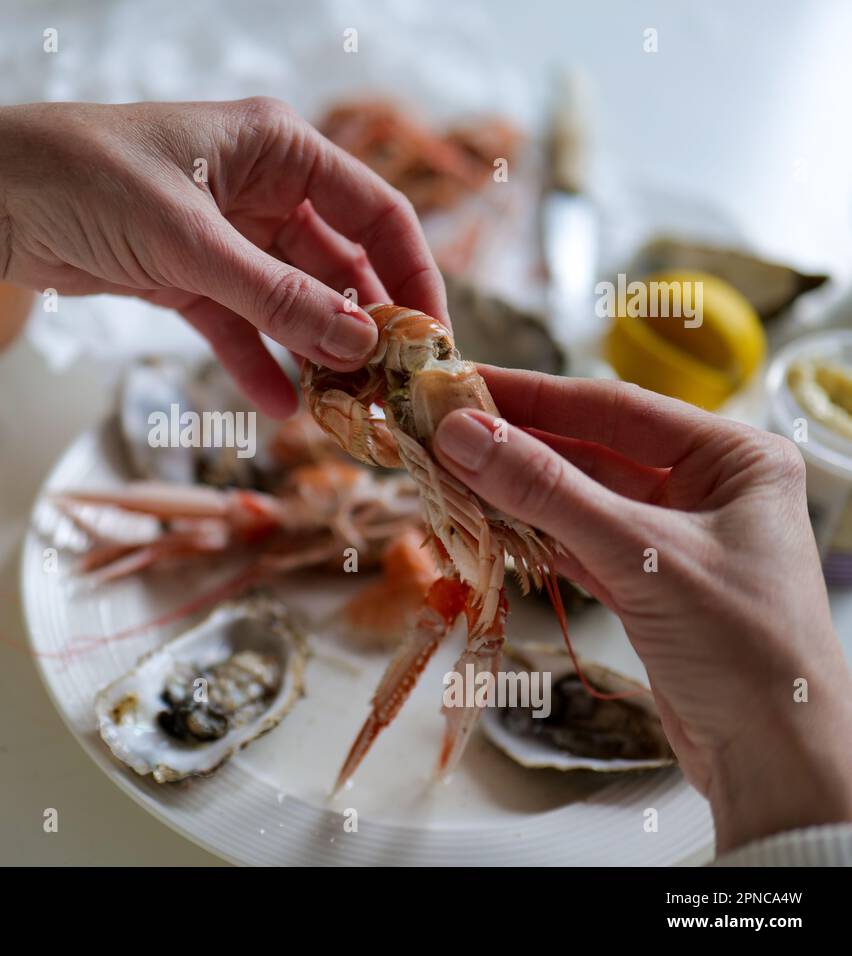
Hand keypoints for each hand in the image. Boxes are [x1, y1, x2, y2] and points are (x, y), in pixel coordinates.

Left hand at [0, 98, 445, 410]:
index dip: (411, 277)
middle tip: (388, 393)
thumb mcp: (194, 243)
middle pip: (338, 266)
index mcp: (280, 149)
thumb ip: (278, 297)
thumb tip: (360, 345)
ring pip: (290, 302)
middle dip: (362, 328)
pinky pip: (237, 325)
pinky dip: (256, 362)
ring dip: (313, 352)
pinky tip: (279, 407)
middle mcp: (262, 188)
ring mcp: (225, 236)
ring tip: (341, 411)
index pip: (376, 214)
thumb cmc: (93, 180)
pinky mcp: (186, 276)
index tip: (431, 340)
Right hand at [432, 367, 851, 851]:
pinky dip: (531, 536)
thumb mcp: (640, 555)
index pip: (612, 407)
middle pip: (590, 449)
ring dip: (514, 491)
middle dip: (515, 443)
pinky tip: (484, 524)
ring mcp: (674, 537)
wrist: (777, 760)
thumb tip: (461, 433)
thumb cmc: (741, 646)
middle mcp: (706, 486)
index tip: (459, 382)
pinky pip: (577, 542)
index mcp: (732, 456)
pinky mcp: (647, 584)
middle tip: (438, 429)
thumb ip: (547, 491)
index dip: (530, 394)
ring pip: (577, 498)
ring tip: (446, 473)